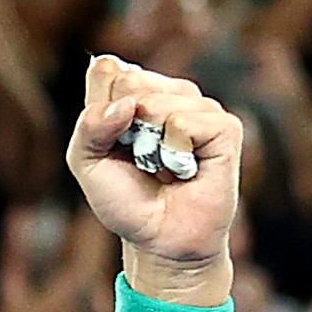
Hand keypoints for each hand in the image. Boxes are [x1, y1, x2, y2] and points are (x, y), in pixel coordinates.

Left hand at [68, 55, 240, 305]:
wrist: (159, 240)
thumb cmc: (126, 200)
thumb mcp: (86, 161)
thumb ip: (89, 125)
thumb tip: (126, 104)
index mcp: (137, 92)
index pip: (106, 71)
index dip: (98, 115)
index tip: (110, 145)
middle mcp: (170, 93)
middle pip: (129, 81)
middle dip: (120, 128)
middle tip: (138, 159)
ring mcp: (200, 107)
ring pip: (154, 102)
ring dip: (147, 146)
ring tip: (162, 167)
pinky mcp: (225, 127)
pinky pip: (183, 122)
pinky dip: (173, 152)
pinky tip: (184, 170)